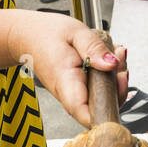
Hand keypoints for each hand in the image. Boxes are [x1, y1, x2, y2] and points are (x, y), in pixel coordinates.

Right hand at [10, 12, 127, 127]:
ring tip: (115, 54)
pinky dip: (110, 76)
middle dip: (120, 88)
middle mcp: (69, 94)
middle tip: (120, 60)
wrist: (27, 36)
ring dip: (116, 79)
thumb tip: (112, 64)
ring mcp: (74, 95)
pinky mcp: (79, 91)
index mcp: (66, 81)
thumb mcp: (75, 32)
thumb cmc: (46, 34)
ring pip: (102, 100)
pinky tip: (109, 58)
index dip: (106, 113)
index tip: (119, 92)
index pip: (85, 113)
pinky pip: (98, 91)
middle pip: (100, 109)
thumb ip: (94, 48)